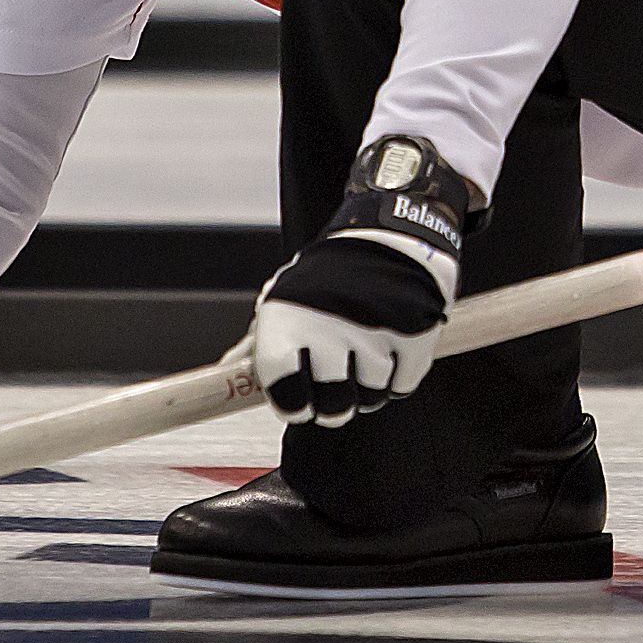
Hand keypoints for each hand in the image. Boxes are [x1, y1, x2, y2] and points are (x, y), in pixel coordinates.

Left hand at [251, 232, 452, 426]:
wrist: (388, 237)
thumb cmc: (330, 276)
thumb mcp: (284, 297)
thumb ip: (255, 340)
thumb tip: (227, 371)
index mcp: (288, 318)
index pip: (285, 390)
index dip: (293, 406)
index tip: (299, 405)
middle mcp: (328, 326)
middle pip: (333, 406)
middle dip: (335, 405)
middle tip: (337, 387)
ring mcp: (374, 331)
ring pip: (371, 396)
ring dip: (369, 384)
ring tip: (366, 352)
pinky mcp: (414, 334)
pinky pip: (403, 384)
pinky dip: (399, 374)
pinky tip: (391, 347)